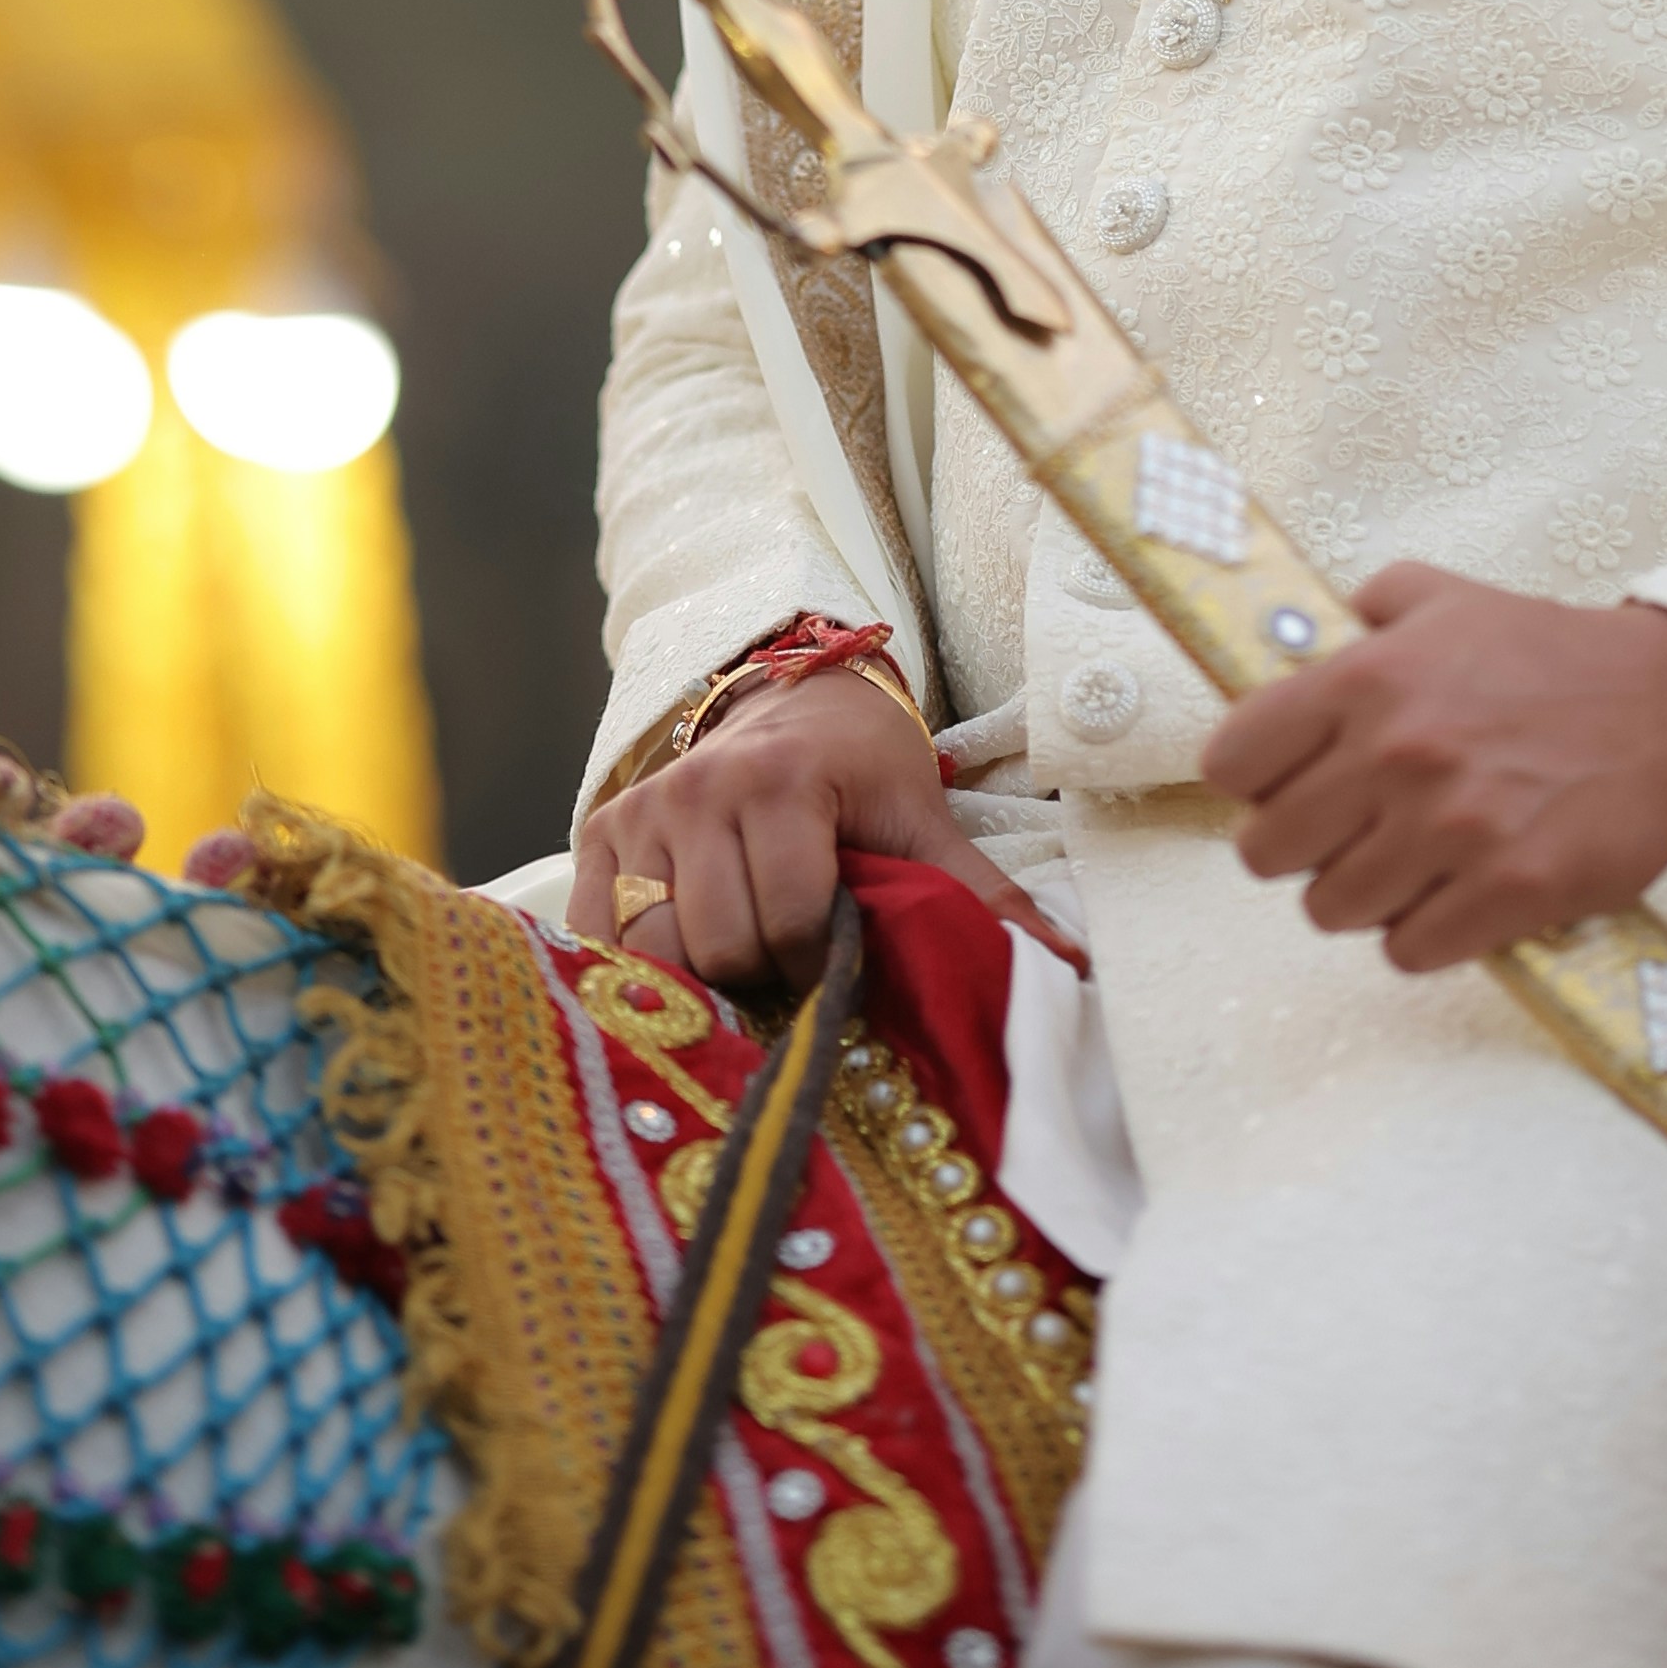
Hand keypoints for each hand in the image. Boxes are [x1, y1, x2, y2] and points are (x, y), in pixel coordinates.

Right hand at [570, 658, 1064, 1001]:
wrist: (795, 696)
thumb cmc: (864, 764)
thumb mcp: (923, 817)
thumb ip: (981, 896)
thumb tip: (1068, 971)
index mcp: (779, 781)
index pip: (784, 921)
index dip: (819, 961)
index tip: (841, 953)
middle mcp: (696, 789)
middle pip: (717, 944)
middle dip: (761, 972)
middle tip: (792, 957)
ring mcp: (640, 811)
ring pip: (654, 948)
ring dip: (700, 971)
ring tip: (744, 953)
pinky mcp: (599, 834)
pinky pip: (598, 935)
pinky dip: (635, 964)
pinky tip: (679, 960)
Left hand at [1200, 564, 1666, 976]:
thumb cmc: (1552, 656)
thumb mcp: (1445, 598)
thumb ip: (1365, 611)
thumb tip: (1304, 639)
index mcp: (1367, 678)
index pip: (1232, 761)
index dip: (1250, 781)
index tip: (1279, 784)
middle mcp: (1398, 755)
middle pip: (1266, 852)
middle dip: (1298, 847)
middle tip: (1342, 834)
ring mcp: (1453, 830)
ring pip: (1331, 910)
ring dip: (1359, 895)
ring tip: (1402, 866)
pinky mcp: (1509, 893)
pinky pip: (1408, 951)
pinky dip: (1421, 934)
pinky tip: (1451, 897)